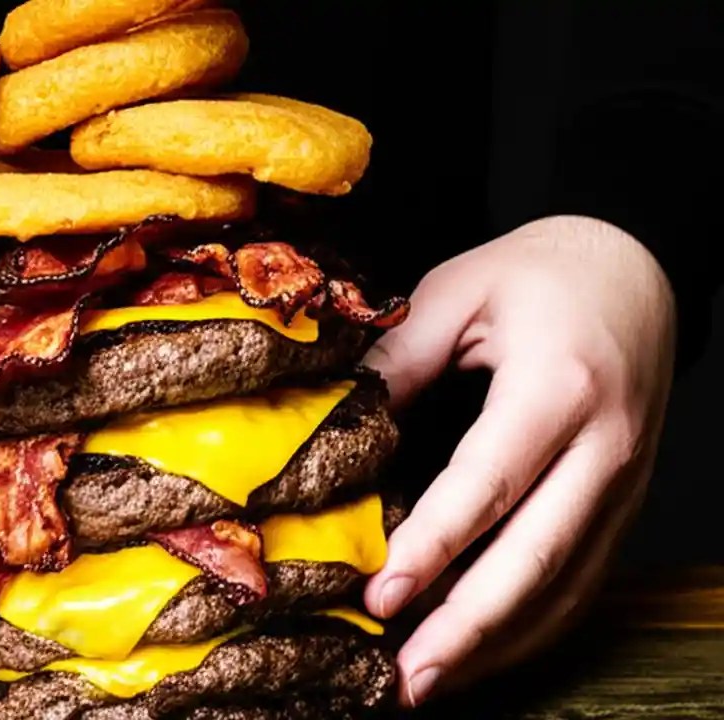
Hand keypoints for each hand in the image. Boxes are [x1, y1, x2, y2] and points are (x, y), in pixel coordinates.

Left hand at [361, 215, 676, 705]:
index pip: (488, 485)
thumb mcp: (457, 291)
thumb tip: (338, 426)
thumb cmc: (541, 273)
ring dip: (498, 643)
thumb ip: (398, 360)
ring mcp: (622, 482)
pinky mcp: (622, 501)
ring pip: (565, 585)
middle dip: (468, 627)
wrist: (637, 265)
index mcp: (557, 388)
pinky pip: (582, 578)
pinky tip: (480, 649)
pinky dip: (531, 624)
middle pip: (536, 557)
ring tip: (431, 681)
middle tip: (407, 678)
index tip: (382, 596)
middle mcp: (603, 447)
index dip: (433, 547)